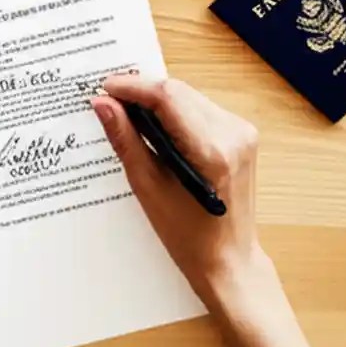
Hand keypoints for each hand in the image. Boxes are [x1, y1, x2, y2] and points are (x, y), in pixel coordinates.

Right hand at [90, 75, 275, 317]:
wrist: (229, 259)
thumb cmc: (189, 235)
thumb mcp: (148, 187)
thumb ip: (126, 140)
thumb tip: (103, 105)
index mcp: (212, 150)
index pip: (168, 97)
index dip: (133, 86)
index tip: (104, 87)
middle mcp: (234, 133)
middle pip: (180, 92)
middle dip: (143, 90)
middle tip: (108, 98)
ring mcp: (242, 132)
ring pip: (190, 97)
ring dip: (158, 99)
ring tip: (126, 111)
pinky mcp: (242, 135)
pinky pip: (202, 110)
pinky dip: (176, 111)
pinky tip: (154, 124)